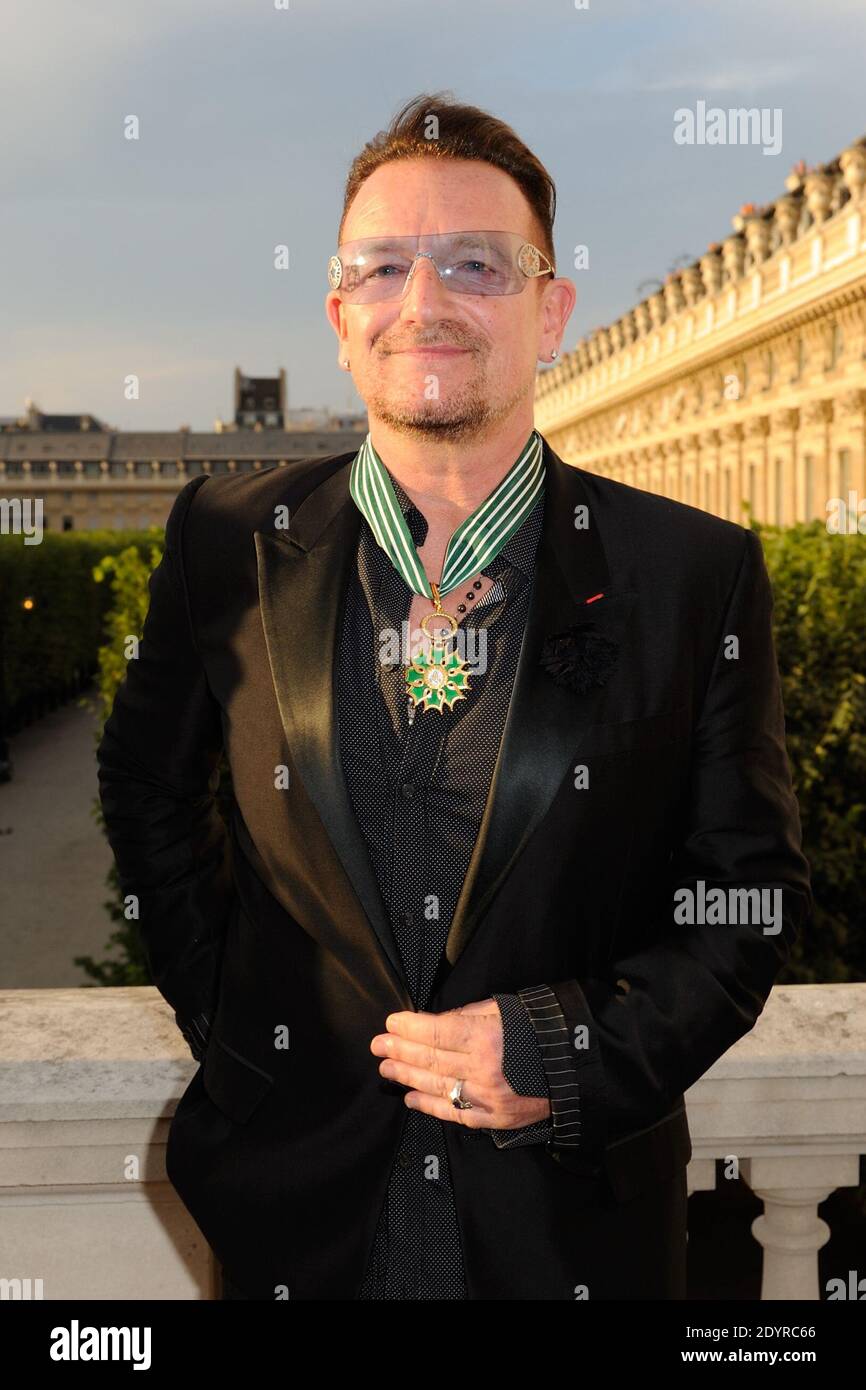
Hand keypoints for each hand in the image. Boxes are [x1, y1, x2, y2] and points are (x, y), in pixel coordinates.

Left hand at [369, 998, 550, 1128]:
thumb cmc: (539, 1029)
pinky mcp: (496, 1119)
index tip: (391, 1022)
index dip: (408, 1028)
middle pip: (430, 1060)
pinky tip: (410, 1097)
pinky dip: (430, 1105)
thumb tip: (434, 1023)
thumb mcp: (504, 1008)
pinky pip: (455, 1114)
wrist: (575, 1064)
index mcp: (486, 1037)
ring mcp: (488, 1098)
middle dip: (400, 1051)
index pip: (435, 1033)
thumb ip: (467, 1015)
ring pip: (437, 1087)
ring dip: (407, 1077)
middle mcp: (484, 1069)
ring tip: (386, 1068)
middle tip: (378, 1046)